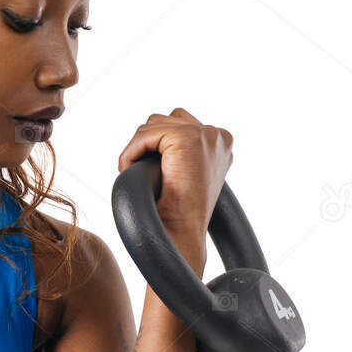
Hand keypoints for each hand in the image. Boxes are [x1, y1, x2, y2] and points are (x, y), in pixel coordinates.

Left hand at [118, 108, 233, 242]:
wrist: (183, 233)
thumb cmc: (180, 214)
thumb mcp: (188, 176)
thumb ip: (182, 152)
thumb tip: (157, 140)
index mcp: (221, 142)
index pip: (180, 123)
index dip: (160, 145)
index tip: (155, 171)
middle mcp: (217, 135)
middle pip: (167, 119)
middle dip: (149, 143)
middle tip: (143, 171)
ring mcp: (204, 134)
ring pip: (153, 124)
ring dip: (139, 147)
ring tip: (138, 172)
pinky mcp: (186, 138)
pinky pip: (145, 134)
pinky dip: (131, 152)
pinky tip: (130, 170)